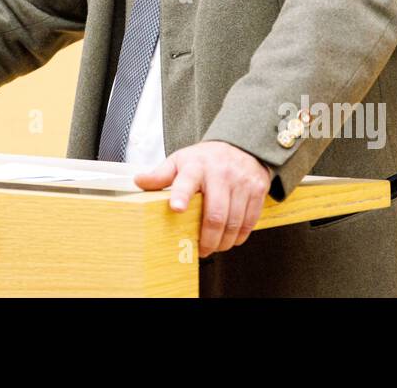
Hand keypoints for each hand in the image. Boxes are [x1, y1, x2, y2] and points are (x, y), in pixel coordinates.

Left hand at [135, 141, 271, 257]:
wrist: (241, 145)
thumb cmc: (206, 158)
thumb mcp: (181, 160)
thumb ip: (161, 174)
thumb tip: (138, 181)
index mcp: (197, 166)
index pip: (187, 181)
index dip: (181, 195)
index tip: (176, 208)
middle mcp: (221, 173)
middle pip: (215, 214)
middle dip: (208, 239)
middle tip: (201, 250)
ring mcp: (242, 182)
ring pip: (233, 222)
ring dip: (223, 242)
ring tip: (214, 247)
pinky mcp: (257, 190)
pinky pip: (249, 221)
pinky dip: (239, 236)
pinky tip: (230, 239)